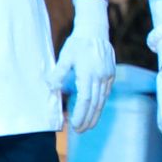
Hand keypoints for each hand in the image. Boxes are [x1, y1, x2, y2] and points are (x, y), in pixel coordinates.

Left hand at [59, 0, 118, 134]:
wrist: (95, 30)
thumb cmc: (78, 42)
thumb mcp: (65, 56)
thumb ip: (59, 73)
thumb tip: (51, 87)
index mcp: (88, 74)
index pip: (85, 100)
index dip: (80, 114)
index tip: (74, 125)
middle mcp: (100, 77)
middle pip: (95, 104)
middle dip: (88, 119)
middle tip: (80, 131)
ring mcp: (107, 76)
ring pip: (102, 100)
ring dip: (95, 115)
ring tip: (88, 126)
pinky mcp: (110, 74)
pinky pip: (105, 93)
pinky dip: (100, 105)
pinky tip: (95, 110)